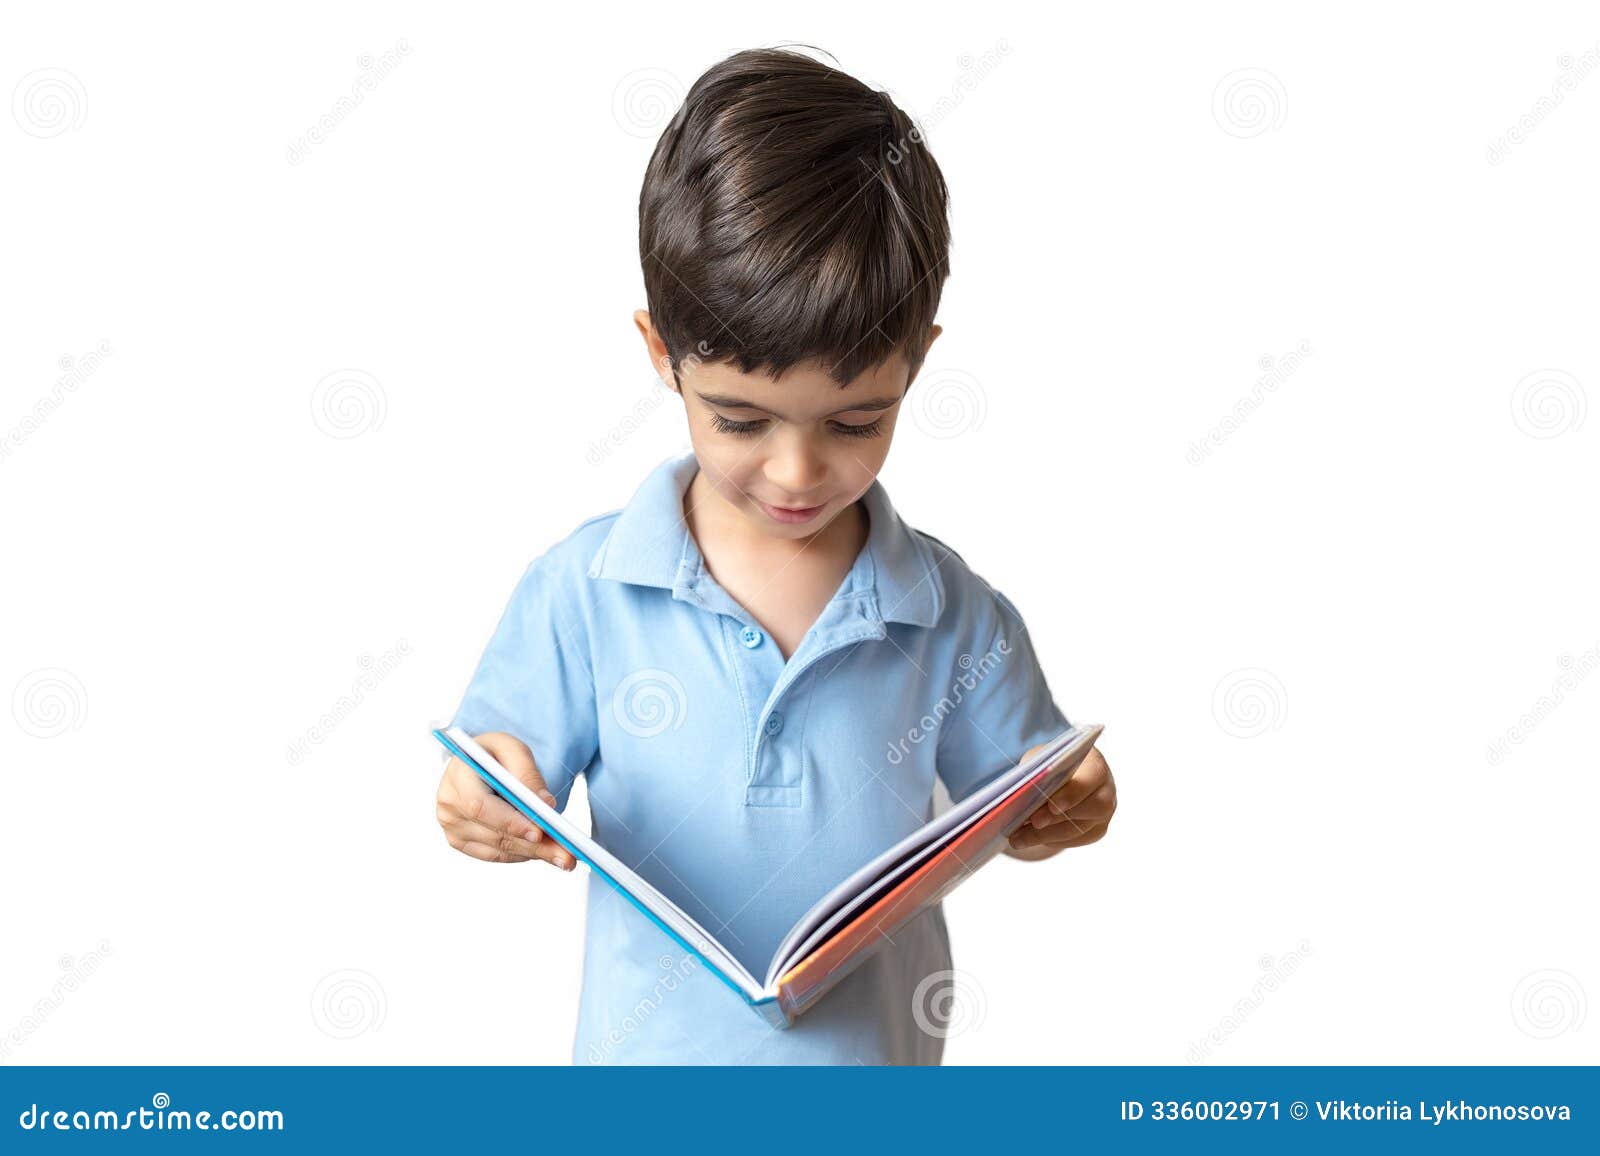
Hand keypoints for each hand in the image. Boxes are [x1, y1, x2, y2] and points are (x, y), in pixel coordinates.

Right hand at [435, 731, 574, 869]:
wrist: (479, 764)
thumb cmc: (497, 754)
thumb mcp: (514, 749)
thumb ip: (529, 774)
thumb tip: (546, 804)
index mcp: (457, 776)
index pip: (480, 806)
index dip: (510, 822)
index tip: (539, 833)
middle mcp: (449, 805)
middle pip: (494, 833)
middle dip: (533, 845)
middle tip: (566, 854)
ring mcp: (452, 828)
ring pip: (498, 848)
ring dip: (534, 854)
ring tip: (564, 857)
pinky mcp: (461, 842)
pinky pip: (495, 855)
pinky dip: (522, 854)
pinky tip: (544, 853)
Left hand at [1007, 745, 1115, 856]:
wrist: (1060, 776)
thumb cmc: (1050, 764)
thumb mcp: (1041, 760)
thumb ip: (1038, 774)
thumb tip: (1023, 796)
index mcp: (1095, 763)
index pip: (1091, 778)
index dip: (1073, 794)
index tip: (1051, 806)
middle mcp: (1106, 789)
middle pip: (1091, 808)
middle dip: (1058, 818)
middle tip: (1032, 822)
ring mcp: (1104, 812)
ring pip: (1080, 829)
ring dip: (1046, 835)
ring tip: (1018, 838)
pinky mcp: (1096, 830)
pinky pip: (1075, 840)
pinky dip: (1050, 840)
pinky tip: (1028, 839)